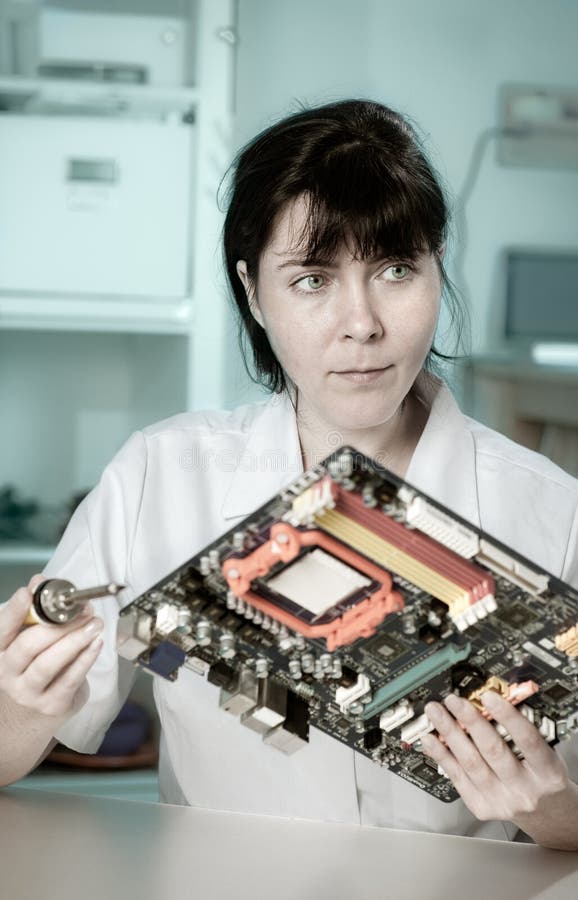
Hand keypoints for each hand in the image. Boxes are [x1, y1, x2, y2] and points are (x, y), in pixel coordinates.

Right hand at [0, 574, 103, 719]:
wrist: (30, 715)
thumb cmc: (32, 667)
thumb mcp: (28, 641)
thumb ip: (35, 612)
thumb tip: (40, 581)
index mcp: (1, 651)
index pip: (3, 629)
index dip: (16, 610)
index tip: (30, 592)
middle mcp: (9, 673)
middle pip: (28, 646)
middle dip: (58, 624)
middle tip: (84, 610)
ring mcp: (29, 691)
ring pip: (48, 664)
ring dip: (74, 640)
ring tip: (94, 624)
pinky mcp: (52, 704)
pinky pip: (70, 679)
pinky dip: (85, 659)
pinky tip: (97, 644)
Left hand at [421, 690, 577, 848]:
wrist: (547, 815)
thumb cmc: (544, 777)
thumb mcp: (548, 753)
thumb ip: (525, 731)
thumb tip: (493, 701)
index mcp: (548, 772)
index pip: (528, 740)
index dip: (507, 716)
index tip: (488, 697)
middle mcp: (525, 790)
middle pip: (493, 751)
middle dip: (470, 721)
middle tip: (454, 701)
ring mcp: (502, 802)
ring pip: (471, 764)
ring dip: (450, 734)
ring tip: (436, 713)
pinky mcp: (482, 808)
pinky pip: (458, 778)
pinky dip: (442, 756)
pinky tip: (431, 740)